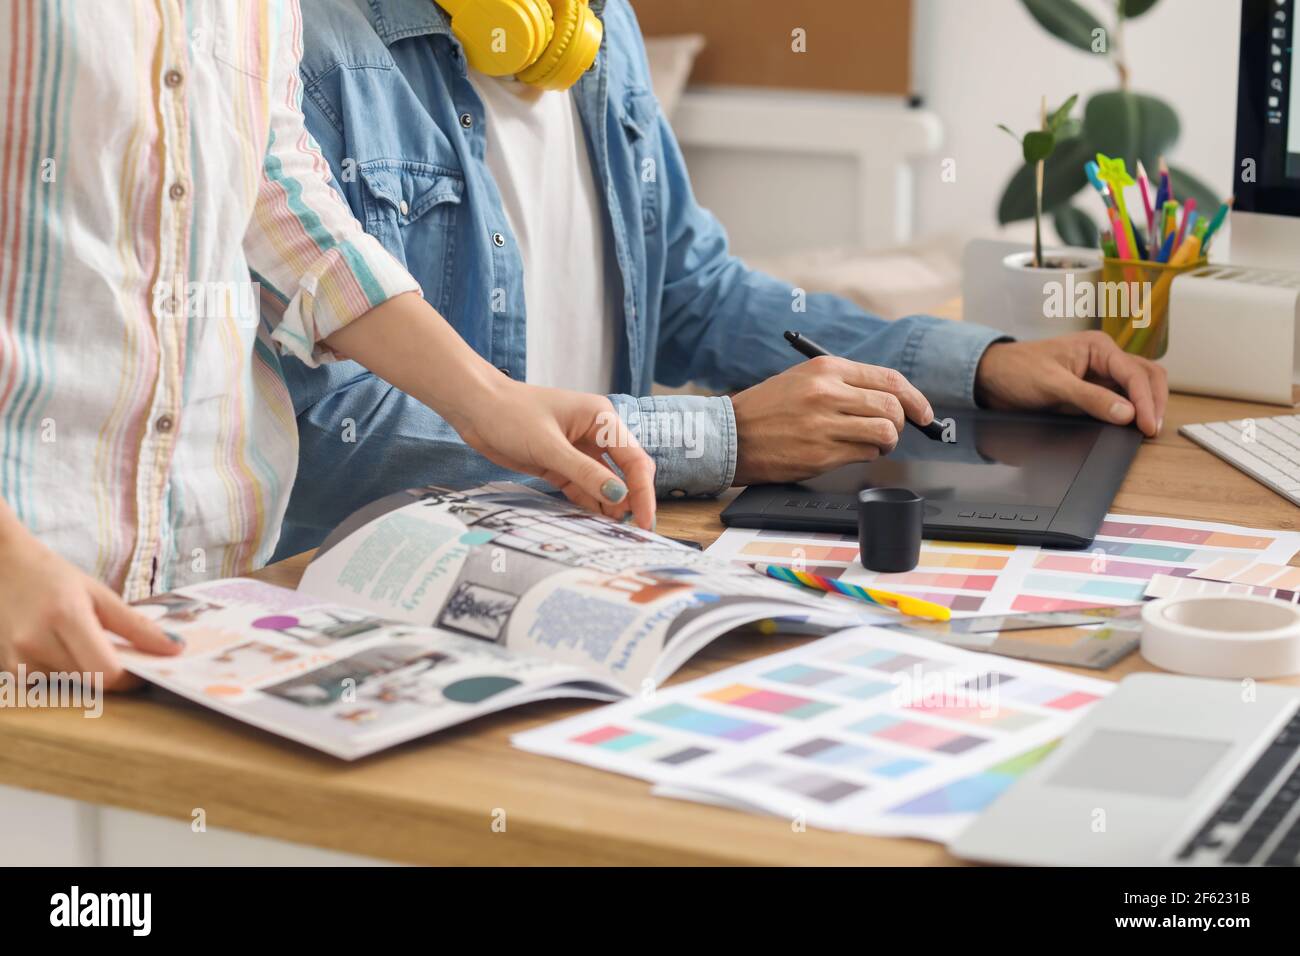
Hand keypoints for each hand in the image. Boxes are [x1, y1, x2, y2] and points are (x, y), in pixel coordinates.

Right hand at [0, 516, 180, 690]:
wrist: (2, 567)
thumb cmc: (54, 577)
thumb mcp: (100, 594)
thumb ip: (137, 625)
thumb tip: (175, 649)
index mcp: (66, 617)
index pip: (105, 672)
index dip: (131, 678)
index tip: (144, 669)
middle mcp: (37, 642)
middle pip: (91, 681)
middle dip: (112, 673)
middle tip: (121, 653)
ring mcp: (18, 659)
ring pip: (71, 685)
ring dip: (87, 673)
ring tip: (83, 643)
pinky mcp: (8, 670)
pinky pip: (49, 684)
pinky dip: (64, 673)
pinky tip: (61, 648)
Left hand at [449, 378, 656, 528]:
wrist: (474, 408)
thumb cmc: (510, 414)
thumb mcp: (549, 446)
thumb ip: (585, 473)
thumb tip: (619, 497)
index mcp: (601, 419)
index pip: (634, 460)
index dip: (643, 492)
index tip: (645, 521)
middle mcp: (595, 434)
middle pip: (624, 472)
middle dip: (630, 500)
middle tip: (632, 532)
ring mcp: (578, 450)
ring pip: (604, 484)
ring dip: (609, 506)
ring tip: (613, 534)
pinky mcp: (560, 464)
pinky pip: (582, 488)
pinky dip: (588, 505)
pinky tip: (594, 524)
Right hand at [730, 356, 933, 484]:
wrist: (731, 435)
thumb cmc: (768, 408)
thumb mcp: (805, 380)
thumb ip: (846, 384)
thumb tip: (891, 398)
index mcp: (827, 369)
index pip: (889, 380)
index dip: (915, 399)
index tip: (923, 413)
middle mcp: (828, 394)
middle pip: (893, 407)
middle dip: (903, 423)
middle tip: (894, 431)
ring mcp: (824, 425)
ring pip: (884, 433)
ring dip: (886, 442)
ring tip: (873, 443)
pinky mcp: (821, 455)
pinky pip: (864, 454)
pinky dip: (866, 455)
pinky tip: (849, 451)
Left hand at [974, 331, 1167, 436]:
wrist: (992, 377)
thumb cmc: (1017, 370)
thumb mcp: (1052, 385)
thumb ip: (1089, 398)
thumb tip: (1126, 413)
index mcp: (1098, 347)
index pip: (1135, 374)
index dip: (1146, 401)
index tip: (1146, 425)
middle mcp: (1104, 357)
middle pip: (1147, 375)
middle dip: (1155, 401)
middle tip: (1151, 430)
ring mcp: (1100, 373)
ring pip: (1139, 385)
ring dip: (1148, 404)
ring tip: (1147, 429)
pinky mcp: (1093, 389)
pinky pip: (1121, 397)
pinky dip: (1131, 409)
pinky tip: (1131, 425)